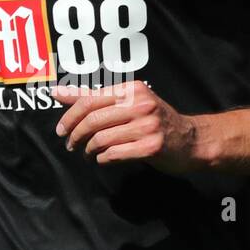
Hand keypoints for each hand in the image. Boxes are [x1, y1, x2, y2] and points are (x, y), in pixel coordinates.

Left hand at [52, 80, 198, 173]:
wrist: (191, 141)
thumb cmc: (154, 121)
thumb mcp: (127, 103)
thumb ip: (92, 98)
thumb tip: (57, 93)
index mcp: (132, 90)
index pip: (90, 100)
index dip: (70, 116)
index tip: (61, 130)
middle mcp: (141, 104)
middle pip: (93, 120)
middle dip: (76, 135)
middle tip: (70, 145)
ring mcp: (148, 126)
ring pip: (102, 138)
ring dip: (89, 150)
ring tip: (89, 153)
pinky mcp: (152, 147)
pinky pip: (116, 154)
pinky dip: (104, 159)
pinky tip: (104, 159)